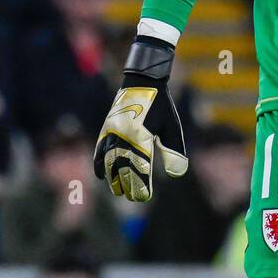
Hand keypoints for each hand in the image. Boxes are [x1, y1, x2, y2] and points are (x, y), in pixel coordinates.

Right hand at [94, 36, 188, 201]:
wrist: (142, 79)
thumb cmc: (161, 104)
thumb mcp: (171, 127)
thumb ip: (173, 151)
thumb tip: (177, 174)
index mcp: (140, 135)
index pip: (140, 167)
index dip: (141, 184)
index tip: (145, 197)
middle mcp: (122, 135)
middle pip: (123, 168)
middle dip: (128, 185)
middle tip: (134, 198)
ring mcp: (111, 132)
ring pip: (109, 162)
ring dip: (113, 178)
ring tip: (119, 192)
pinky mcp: (106, 128)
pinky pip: (99, 150)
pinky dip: (99, 164)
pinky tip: (101, 176)